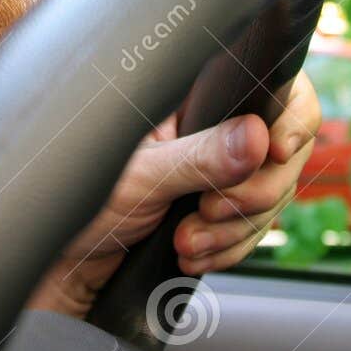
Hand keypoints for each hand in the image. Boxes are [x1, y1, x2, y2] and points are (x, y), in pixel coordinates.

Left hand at [26, 71, 321, 317]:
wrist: (59, 266)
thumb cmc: (73, 203)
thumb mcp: (137, 176)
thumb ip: (198, 157)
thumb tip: (256, 137)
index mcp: (189, 94)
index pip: (270, 84)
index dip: (290, 117)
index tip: (276, 151)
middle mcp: (209, 123)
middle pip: (283, 148)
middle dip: (255, 192)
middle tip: (209, 210)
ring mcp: (217, 166)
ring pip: (273, 192)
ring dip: (236, 228)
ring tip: (186, 241)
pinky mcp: (216, 205)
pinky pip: (253, 226)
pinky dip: (229, 248)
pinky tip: (193, 254)